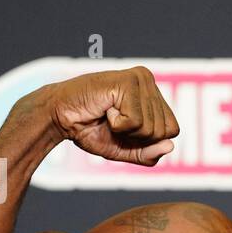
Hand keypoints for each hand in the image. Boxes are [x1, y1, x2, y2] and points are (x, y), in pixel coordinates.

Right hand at [44, 66, 179, 164]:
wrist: (59, 117)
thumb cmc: (90, 129)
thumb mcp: (125, 149)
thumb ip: (148, 153)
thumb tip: (170, 146)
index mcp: (152, 94)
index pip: (172, 131)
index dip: (147, 141)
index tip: (123, 128)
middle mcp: (149, 81)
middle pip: (163, 131)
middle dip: (136, 137)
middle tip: (113, 121)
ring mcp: (140, 79)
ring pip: (150, 128)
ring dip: (124, 130)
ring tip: (108, 113)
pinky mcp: (128, 81)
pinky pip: (135, 122)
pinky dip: (117, 124)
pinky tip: (105, 109)